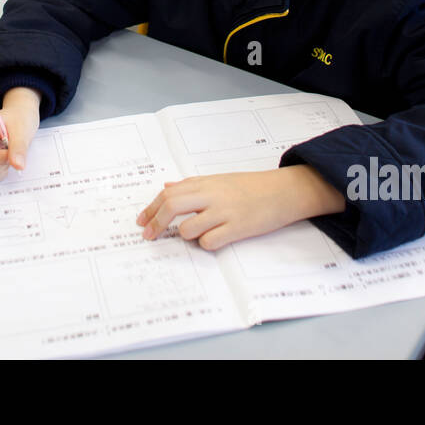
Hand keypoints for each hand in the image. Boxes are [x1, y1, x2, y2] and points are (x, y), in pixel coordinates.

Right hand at [0, 86, 41, 185]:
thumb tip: (17, 166)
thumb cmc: (19, 119)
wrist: (19, 118)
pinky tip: (3, 161)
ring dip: (0, 170)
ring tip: (8, 155)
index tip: (12, 154)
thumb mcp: (22, 130)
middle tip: (12, 153)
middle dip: (1, 164)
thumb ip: (19, 148)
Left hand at [137, 166, 344, 250]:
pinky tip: (213, 239)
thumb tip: (166, 187)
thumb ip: (191, 185)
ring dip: (185, 235)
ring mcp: (224, 212)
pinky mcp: (238, 228)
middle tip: (148, 235)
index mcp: (205, 183)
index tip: (142, 221)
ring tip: (195, 234)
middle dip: (156, 223)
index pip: (168, 194)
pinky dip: (206, 244)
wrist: (283, 191)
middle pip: (171, 206)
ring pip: (188, 228)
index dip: (151, 209)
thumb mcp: (218, 180)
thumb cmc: (250, 186)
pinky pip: (210, 241)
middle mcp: (211, 195)